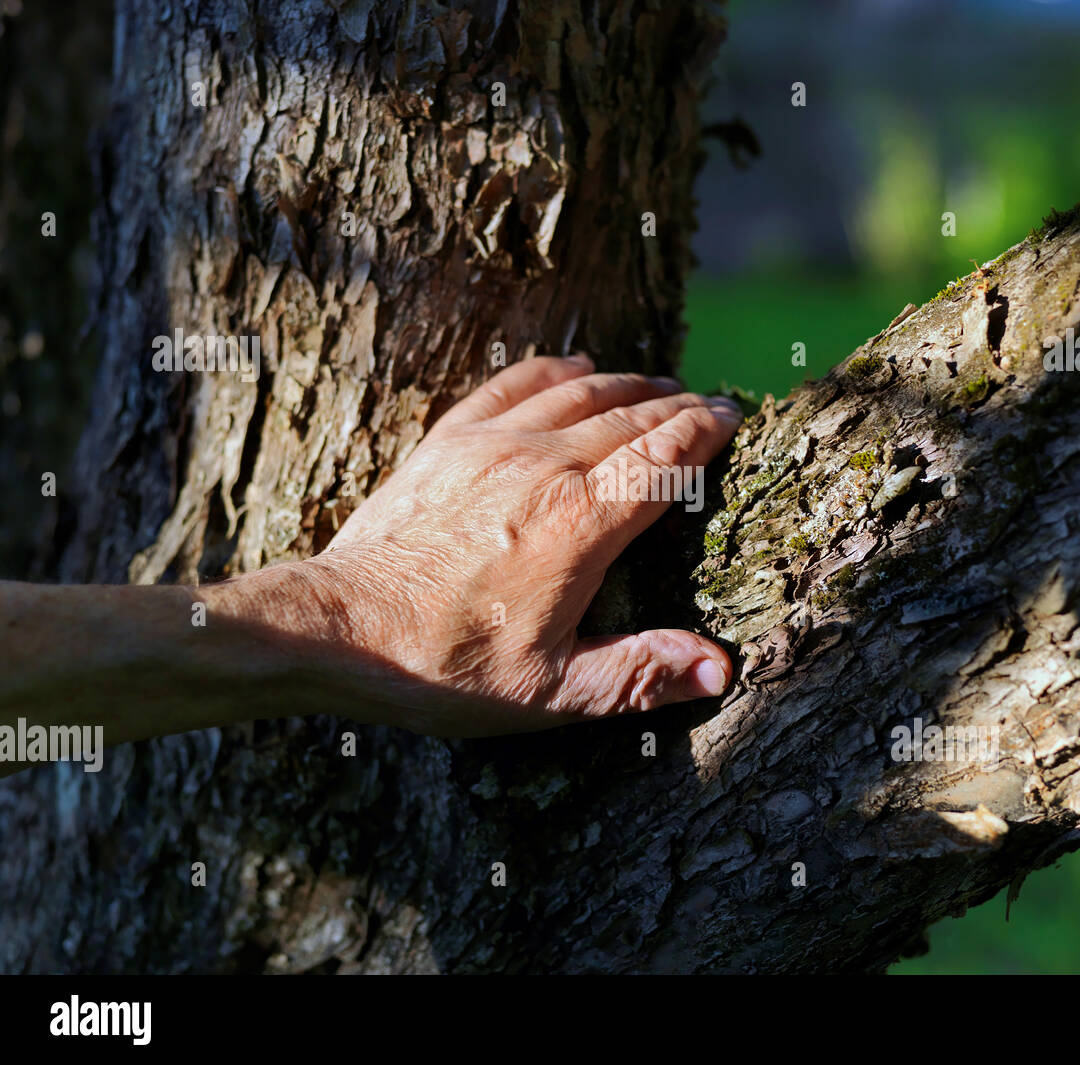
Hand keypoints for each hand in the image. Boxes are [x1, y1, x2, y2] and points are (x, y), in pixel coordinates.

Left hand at [297, 355, 741, 736]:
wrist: (339, 629)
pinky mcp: (449, 441)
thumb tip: (721, 669)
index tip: (732, 416)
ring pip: (579, 393)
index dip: (704, 431)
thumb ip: (639, 675)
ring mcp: (492, 446)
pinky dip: (555, 370)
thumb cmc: (444, 668)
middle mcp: (543, 468)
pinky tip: (578, 366)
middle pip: (630, 416)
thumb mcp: (551, 693)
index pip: (664, 457)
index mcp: (580, 526)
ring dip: (627, 384)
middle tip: (708, 401)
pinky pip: (515, 384)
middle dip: (677, 405)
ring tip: (659, 384)